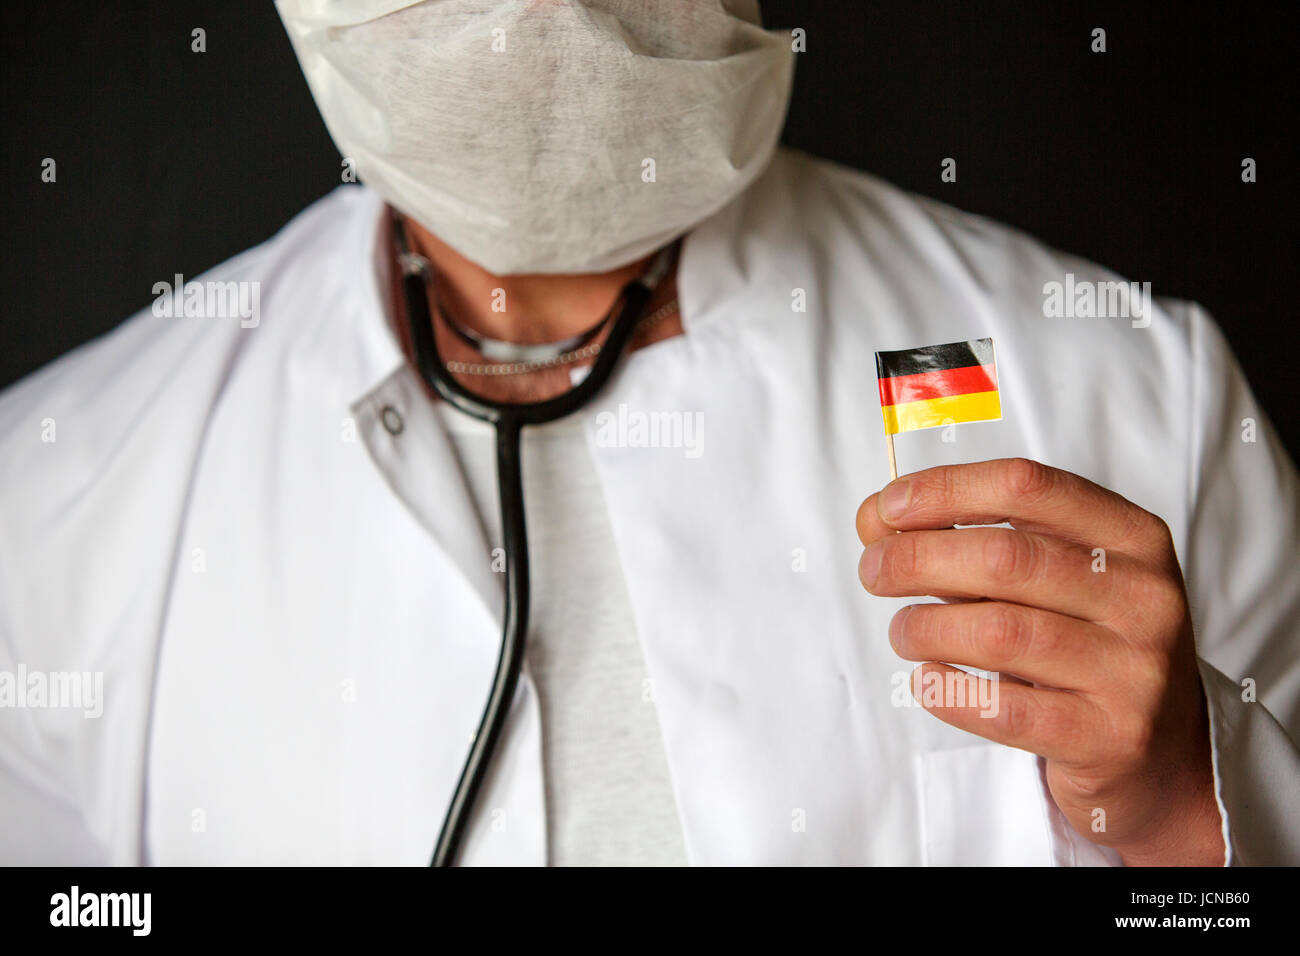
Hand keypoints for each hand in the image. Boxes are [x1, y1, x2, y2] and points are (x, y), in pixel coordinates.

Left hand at [855, 458, 1224, 865]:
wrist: (1162, 751)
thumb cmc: (1084, 643)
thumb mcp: (1049, 576)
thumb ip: (966, 537)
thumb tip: (874, 517)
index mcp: (1132, 537)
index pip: (1026, 487)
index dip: (945, 490)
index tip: (888, 507)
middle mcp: (1143, 598)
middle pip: (1004, 557)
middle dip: (917, 559)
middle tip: (874, 573)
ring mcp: (1134, 672)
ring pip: (999, 633)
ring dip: (925, 627)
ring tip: (904, 631)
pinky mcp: (1110, 738)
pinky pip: (1003, 709)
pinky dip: (948, 689)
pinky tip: (930, 679)